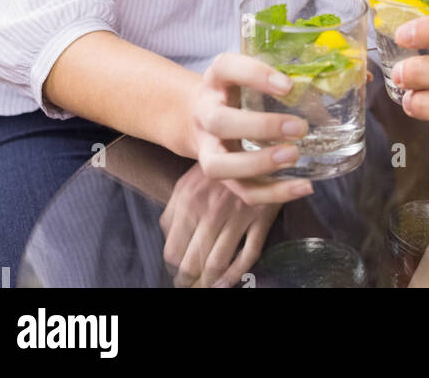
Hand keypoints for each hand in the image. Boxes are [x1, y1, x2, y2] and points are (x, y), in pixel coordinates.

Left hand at [160, 163, 279, 288]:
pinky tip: (228, 282)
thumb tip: (167, 240)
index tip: (178, 273)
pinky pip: (247, 255)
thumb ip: (173, 211)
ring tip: (208, 286)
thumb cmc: (217, 169)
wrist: (258, 142)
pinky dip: (236, 274)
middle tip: (192, 285)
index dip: (174, 267)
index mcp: (188, 200)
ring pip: (218, 262)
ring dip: (210, 281)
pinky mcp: (261, 217)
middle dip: (190, 280)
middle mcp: (211, 209)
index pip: (173, 250)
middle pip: (193, 261)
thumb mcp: (188, 182)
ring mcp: (238, 214)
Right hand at [183, 52, 314, 206]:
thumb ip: (281, 78)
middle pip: (220, 122)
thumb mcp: (248, 75)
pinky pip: (242, 191)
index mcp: (215, 79)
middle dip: (260, 127)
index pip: (226, 67)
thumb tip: (337, 88)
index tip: (288, 85)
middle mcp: (204, 113)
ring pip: (220, 165)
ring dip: (258, 164)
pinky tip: (303, 186)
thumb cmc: (236, 90)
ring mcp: (207, 148)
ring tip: (294, 156)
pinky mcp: (222, 176)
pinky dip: (273, 194)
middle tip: (299, 127)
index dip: (255, 75)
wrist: (198, 116)